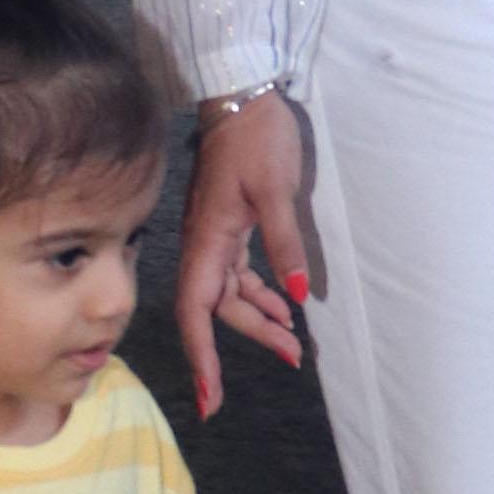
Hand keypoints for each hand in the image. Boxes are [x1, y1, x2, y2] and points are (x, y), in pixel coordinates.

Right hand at [173, 92, 310, 417]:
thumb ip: (285, 244)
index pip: (196, 311)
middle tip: (293, 359)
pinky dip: (260, 293)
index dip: (203, 356)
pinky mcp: (228, 226)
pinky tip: (284, 303)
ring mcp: (214, 235)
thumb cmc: (256, 139)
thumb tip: (297, 296)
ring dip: (259, 318)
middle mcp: (202, 244)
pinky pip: (237, 273)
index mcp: (206, 241)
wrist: (243, 96)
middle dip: (250, 338)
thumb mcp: (277, 191)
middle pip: (216, 307)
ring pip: (229, 293)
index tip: (212, 397)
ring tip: (295, 341)